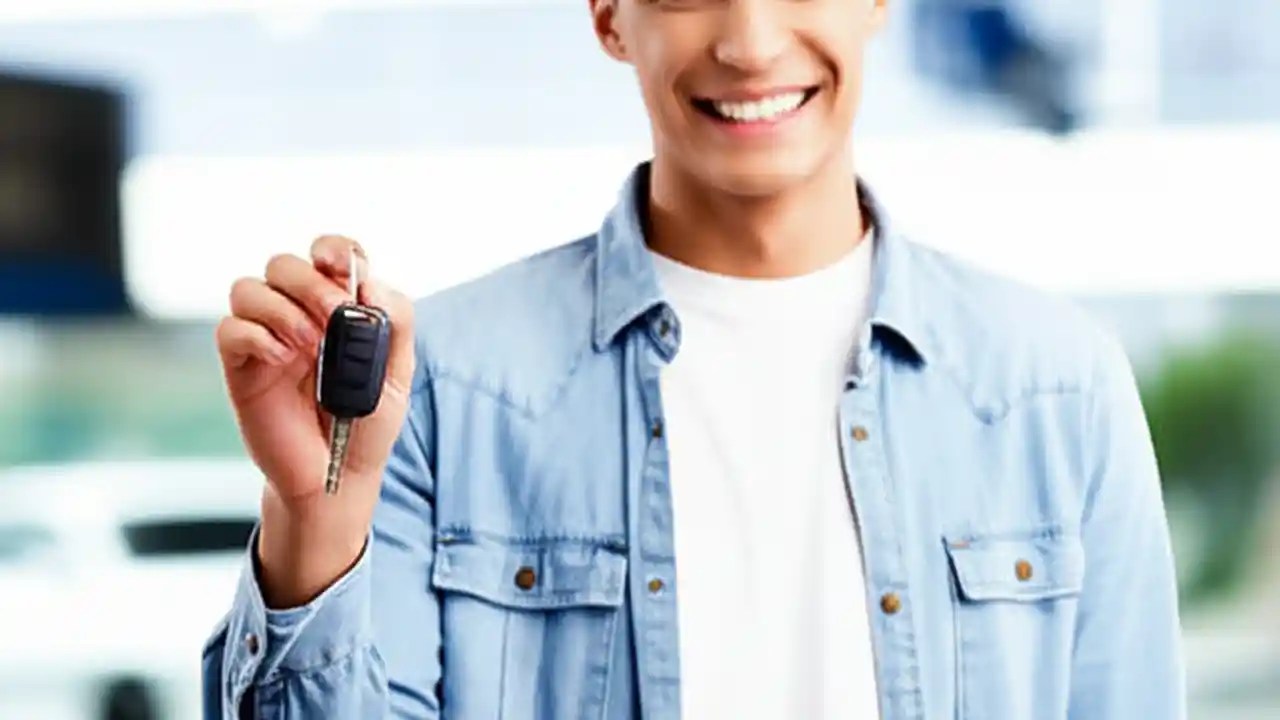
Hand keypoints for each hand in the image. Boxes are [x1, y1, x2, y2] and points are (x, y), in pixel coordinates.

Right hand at [215, 236, 414, 603]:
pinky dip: (254, 335)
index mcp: (336, 308)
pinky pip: (229, 329)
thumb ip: (396, 323)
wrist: (337, 475)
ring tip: (309, 346)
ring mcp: (266, 338)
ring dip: (282, 309)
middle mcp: (297, 315)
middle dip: (311, 283)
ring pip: (249, 288)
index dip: (332, 248)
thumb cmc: (366, 423)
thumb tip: (372, 283)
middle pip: (284, 264)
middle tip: (334, 317)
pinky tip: (281, 360)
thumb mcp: (398, 374)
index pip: (327, 254)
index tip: (343, 266)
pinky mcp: (240, 366)